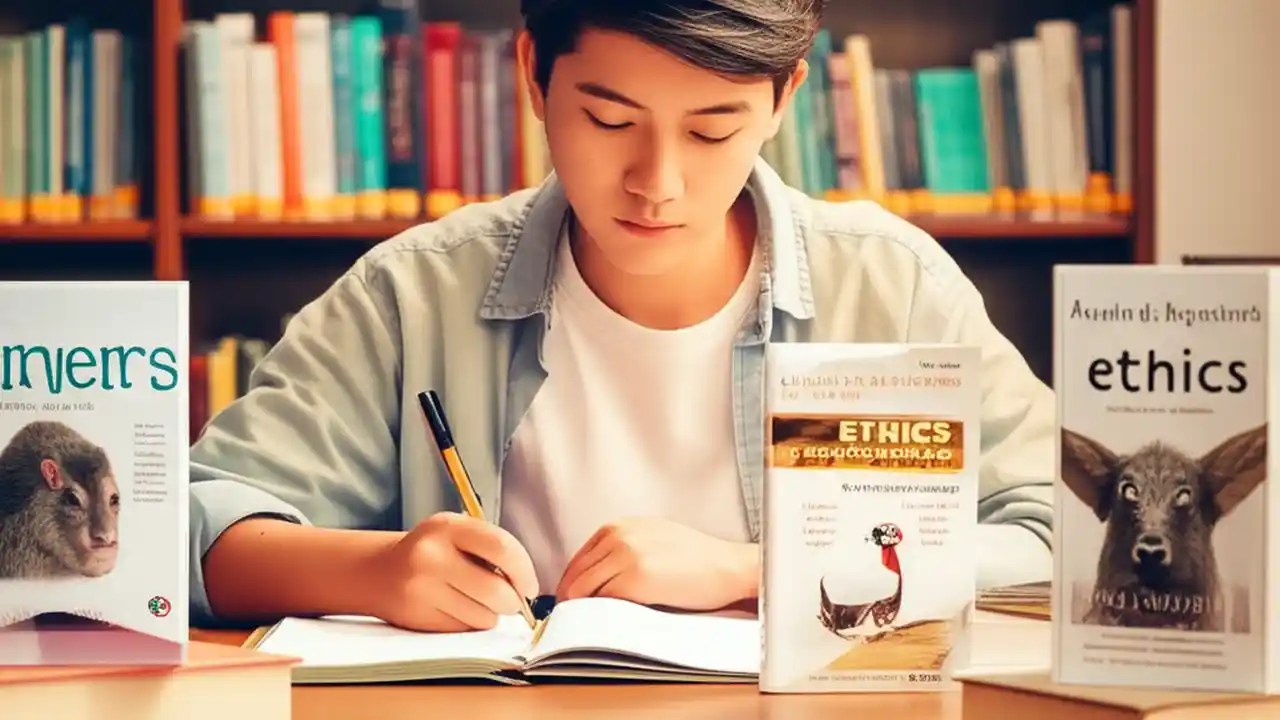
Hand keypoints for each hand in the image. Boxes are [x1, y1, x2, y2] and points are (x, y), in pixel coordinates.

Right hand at [369, 512, 537, 631]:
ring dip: (490, 614)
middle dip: (512, 601)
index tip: (530, 586)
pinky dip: (470, 623)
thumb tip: (526, 586)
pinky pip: (464, 629)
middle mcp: (431, 556)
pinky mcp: (418, 617)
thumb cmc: (431, 551)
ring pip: (484, 616)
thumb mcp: (456, 533)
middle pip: (497, 591)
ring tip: (474, 599)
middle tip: (508, 599)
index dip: (525, 571)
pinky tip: (455, 608)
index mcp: (447, 527)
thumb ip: (490, 549)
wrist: (379, 571)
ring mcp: (422, 589)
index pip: (502, 548)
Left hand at [555, 517, 757, 610]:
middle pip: (576, 574)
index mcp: (620, 526)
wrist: (727, 567)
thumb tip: (596, 575)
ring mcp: (626, 556)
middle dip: (570, 599)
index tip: (570, 601)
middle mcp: (619, 536)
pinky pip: (603, 600)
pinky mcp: (635, 579)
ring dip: (581, 609)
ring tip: (584, 625)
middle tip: (570, 619)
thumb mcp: (652, 538)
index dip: (571, 583)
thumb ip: (622, 548)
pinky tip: (602, 624)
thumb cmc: (697, 558)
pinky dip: (598, 614)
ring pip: (584, 588)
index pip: (579, 558)